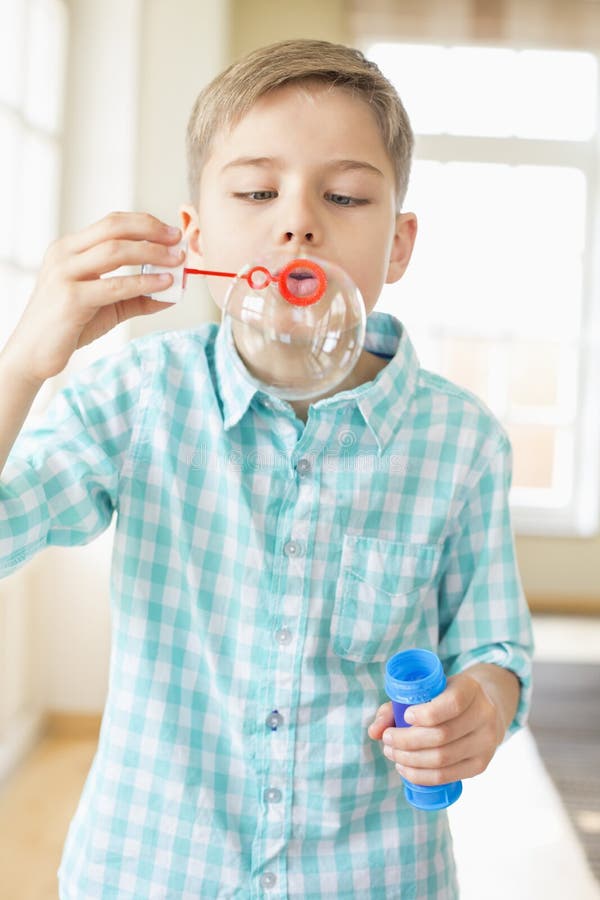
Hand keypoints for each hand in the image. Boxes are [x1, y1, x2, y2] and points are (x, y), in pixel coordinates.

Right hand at [2, 211, 183, 384]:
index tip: (172, 232)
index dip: (145, 223)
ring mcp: (65, 274)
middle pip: (114, 228)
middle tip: (178, 241)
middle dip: (151, 231)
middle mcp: (65, 254)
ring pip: (115, 251)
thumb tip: (172, 293)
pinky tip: (163, 283)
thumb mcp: (107, 306)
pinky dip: (144, 282)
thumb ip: (137, 296)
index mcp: (70, 248)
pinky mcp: (71, 298)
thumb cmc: (68, 326)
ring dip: (152, 253)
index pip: (112, 223)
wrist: (33, 353)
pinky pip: (114, 285)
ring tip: (176, 261)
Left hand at [368, 671, 504, 784]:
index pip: (452, 703)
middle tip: (387, 740)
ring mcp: (485, 742)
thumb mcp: (426, 691)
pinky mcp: (481, 764)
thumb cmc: (445, 697)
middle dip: (407, 741)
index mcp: (470, 689)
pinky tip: (405, 768)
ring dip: (410, 760)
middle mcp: (483, 715)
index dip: (426, 713)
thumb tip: (374, 731)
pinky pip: (448, 776)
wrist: (484, 708)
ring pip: (442, 758)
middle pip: (442, 735)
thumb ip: (396, 707)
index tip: (405, 716)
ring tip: (392, 753)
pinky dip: (421, 775)